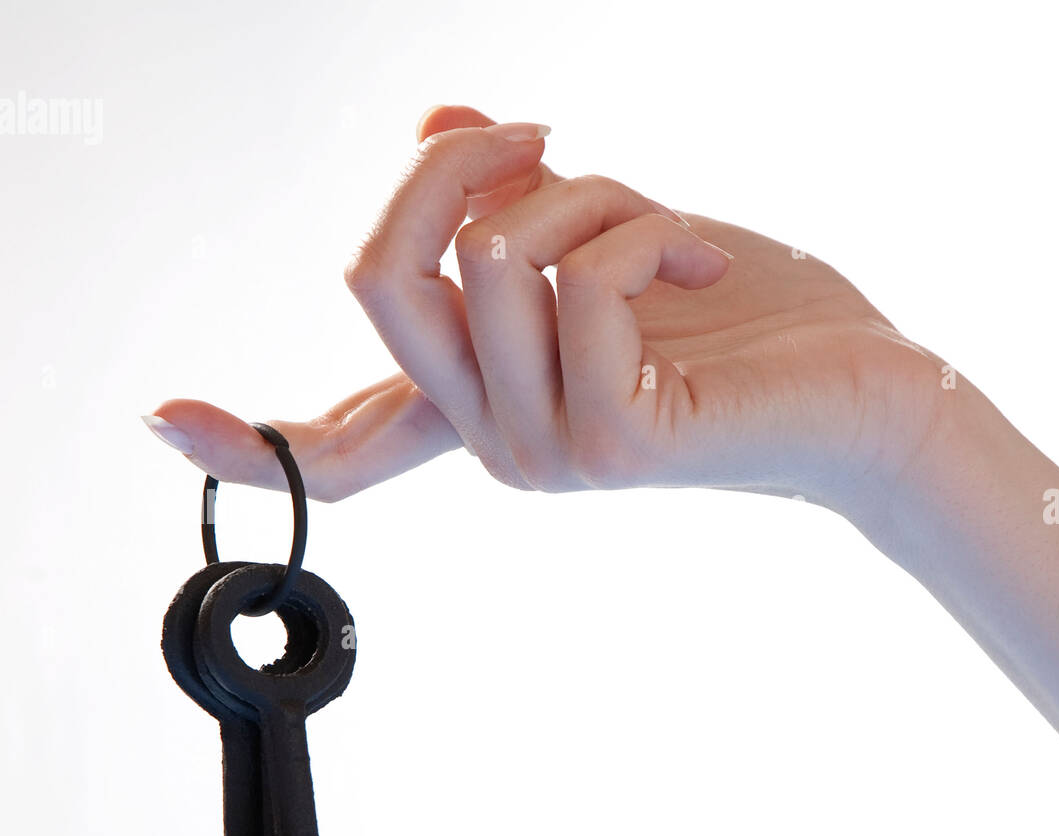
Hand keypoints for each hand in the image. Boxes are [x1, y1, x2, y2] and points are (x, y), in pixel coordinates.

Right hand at [145, 105, 948, 534]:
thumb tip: (433, 123)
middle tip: (552, 132)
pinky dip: (643, 226)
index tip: (160, 421)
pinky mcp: (610, 443)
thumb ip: (511, 208)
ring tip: (667, 231)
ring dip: (589, 193)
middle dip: (459, 164)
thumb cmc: (743, 314)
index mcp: (480, 402)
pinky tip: (699, 259)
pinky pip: (576, 278)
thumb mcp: (608, 229)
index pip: (341, 437)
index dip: (246, 434)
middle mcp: (494, 444)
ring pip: (488, 258)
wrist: (863, 385)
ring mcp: (546, 454)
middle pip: (378, 273)